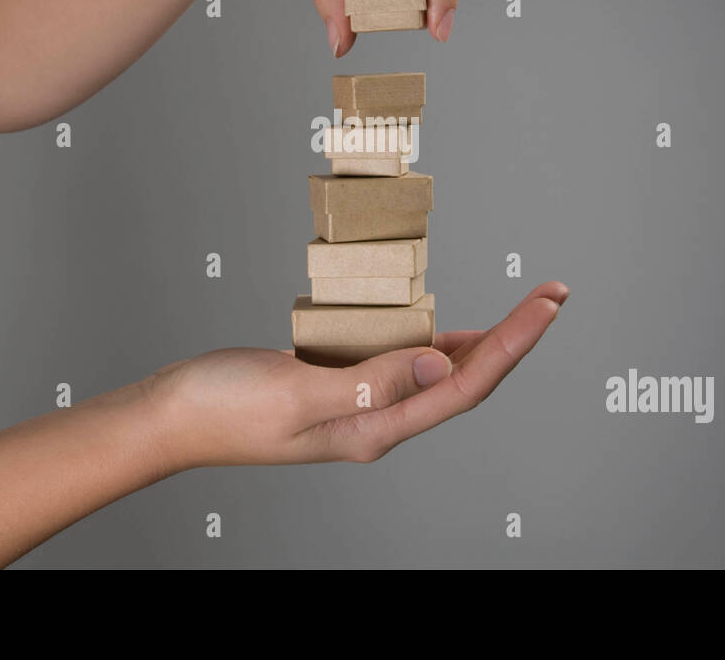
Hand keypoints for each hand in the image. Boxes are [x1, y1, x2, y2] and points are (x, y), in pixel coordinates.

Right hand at [146, 282, 565, 468]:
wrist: (171, 415)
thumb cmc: (222, 407)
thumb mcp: (296, 392)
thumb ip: (368, 381)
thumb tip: (439, 367)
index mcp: (374, 428)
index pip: (463, 386)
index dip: (512, 344)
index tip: (548, 306)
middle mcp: (377, 420)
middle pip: (465, 380)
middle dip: (515, 339)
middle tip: (554, 295)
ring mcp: (359, 403)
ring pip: (438, 371)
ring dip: (484, 339)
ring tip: (523, 309)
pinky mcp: (340, 382)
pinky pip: (401, 360)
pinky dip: (432, 336)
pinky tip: (443, 325)